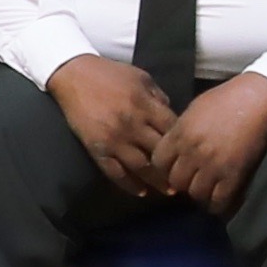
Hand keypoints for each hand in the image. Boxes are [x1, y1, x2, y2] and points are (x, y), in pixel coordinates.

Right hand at [50, 57, 183, 195]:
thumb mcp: (141, 78)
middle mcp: (132, 125)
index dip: (184, 143)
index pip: (172, 130)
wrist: (74, 75)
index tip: (192, 153)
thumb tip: (173, 116)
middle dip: (175, 166)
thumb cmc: (110, 74)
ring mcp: (114, 139)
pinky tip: (141, 192)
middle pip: (160, 152)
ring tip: (169, 191)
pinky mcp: (97, 149)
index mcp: (145, 105)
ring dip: (157, 181)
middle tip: (187, 177)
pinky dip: (129, 185)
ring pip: (141, 167)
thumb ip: (159, 97)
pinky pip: (115, 173)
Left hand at [155, 73, 266, 204]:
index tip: (173, 168)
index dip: (164, 168)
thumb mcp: (193, 111)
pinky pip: (218, 202)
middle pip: (175, 182)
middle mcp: (192, 152)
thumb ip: (180, 132)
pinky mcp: (233, 175)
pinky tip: (221, 197)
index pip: (158, 163)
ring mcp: (213, 165)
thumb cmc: (225, 99)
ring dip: (200, 193)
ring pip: (195, 194)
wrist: (258, 98)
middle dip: (182, 183)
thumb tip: (173, 151)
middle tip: (192, 179)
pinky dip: (218, 204)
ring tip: (208, 188)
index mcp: (180, 133)